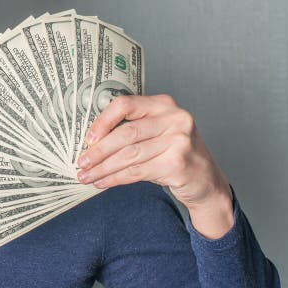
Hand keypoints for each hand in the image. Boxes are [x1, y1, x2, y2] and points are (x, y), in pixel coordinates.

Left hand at [76, 94, 234, 238]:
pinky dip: (115, 178)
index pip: (126, 104)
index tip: (88, 139)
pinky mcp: (178, 164)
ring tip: (86, 176)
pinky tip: (102, 182)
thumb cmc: (175, 153)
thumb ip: (131, 129)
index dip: (103, 121)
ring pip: (129, 155)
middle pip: (126, 133)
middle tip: (81, 162)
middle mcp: (174, 119)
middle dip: (98, 151)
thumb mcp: (158, 132)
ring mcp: (178, 141)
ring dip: (103, 168)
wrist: (206, 181)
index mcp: (164, 104)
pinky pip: (137, 171)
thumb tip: (91, 143)